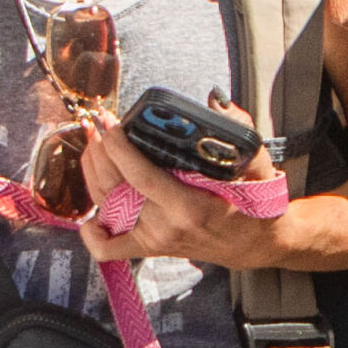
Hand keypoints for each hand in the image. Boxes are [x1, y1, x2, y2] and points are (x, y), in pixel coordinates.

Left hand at [74, 98, 281, 270]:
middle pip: (115, 189)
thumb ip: (239, 129)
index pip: (140, 176)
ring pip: (106, 207)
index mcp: (189, 206)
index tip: (110, 123)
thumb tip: (215, 100)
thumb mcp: (256, 163)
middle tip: (100, 124)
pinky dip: (93, 233)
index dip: (119, 148)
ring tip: (94, 144)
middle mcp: (166, 226)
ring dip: (92, 174)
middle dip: (100, 152)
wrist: (255, 243)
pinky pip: (109, 248)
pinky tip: (91, 214)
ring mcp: (154, 239)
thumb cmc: (256, 202)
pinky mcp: (149, 247)